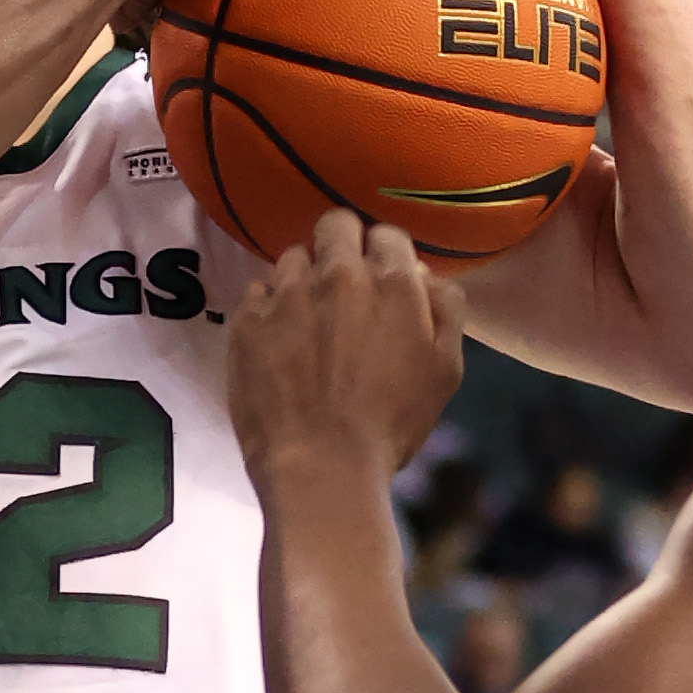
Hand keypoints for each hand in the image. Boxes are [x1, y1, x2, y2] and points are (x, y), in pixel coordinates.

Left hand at [230, 211, 465, 494]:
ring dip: (302, 278)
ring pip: (293, 256)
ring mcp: (288, 294)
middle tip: (342, 283)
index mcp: (392, 285)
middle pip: (337, 225)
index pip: (389, 235)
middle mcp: (339, 276)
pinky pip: (257, 291)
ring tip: (306, 319)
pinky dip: (268, 308)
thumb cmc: (390, 426)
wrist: (319, 467)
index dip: (386, 255)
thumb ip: (444, 310)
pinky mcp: (248, 318)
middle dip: (342, 244)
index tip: (381, 280)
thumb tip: (424, 274)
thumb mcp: (444, 372)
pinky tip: (277, 340)